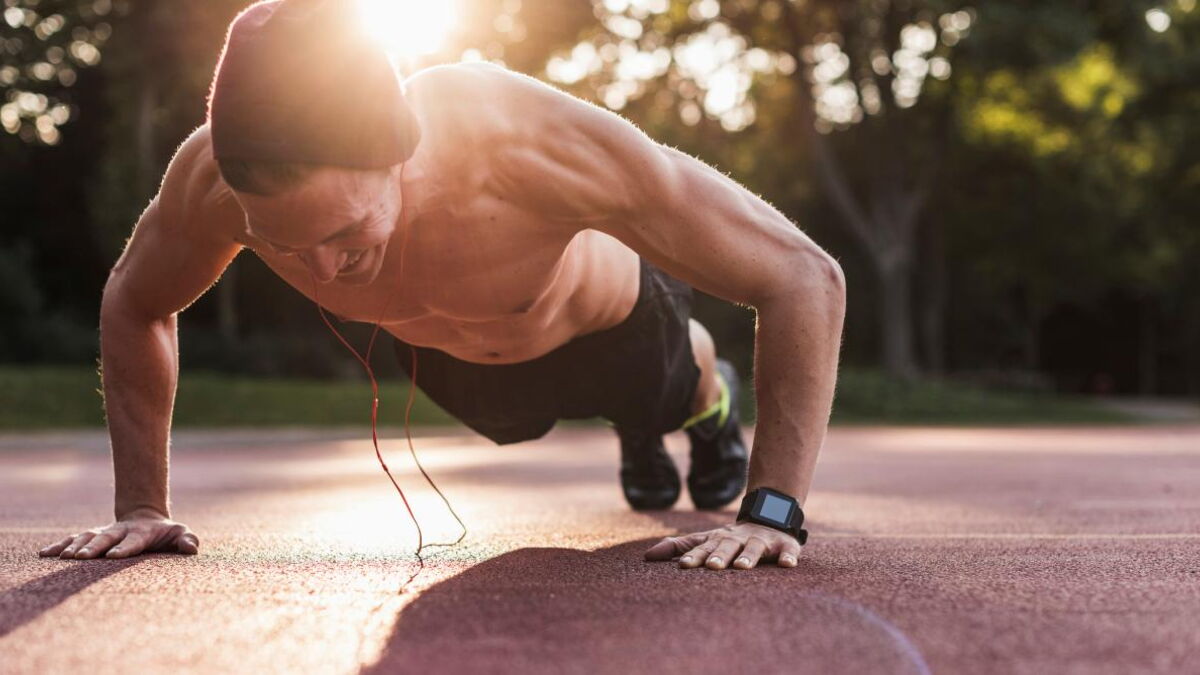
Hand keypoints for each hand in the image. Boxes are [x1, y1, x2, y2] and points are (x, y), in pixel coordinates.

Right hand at [37, 509, 199, 559]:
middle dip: (94, 547)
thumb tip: (191, 548)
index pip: (133, 541)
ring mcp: (103, 533)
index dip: (124, 548)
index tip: (114, 556)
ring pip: (86, 538)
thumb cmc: (165, 533)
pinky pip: (72, 540)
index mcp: (141, 533)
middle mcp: (118, 531)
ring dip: (74, 547)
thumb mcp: (180, 534)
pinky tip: (44, 554)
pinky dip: (58, 546)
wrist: (145, 519)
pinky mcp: (90, 537)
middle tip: (82, 558)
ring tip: (63, 558)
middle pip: (105, 538)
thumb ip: (187, 540)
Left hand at [643, 520, 801, 569]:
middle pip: (728, 547)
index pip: (704, 548)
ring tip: (743, 567)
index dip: (694, 556)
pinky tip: (787, 564)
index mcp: (719, 540)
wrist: (769, 519)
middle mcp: (739, 539)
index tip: (683, 565)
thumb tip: (646, 556)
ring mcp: (762, 542)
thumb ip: (679, 547)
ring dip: (749, 556)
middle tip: (712, 566)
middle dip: (720, 556)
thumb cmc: (731, 539)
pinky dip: (788, 557)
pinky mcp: (784, 546)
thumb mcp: (706, 540)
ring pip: (755, 548)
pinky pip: (787, 552)